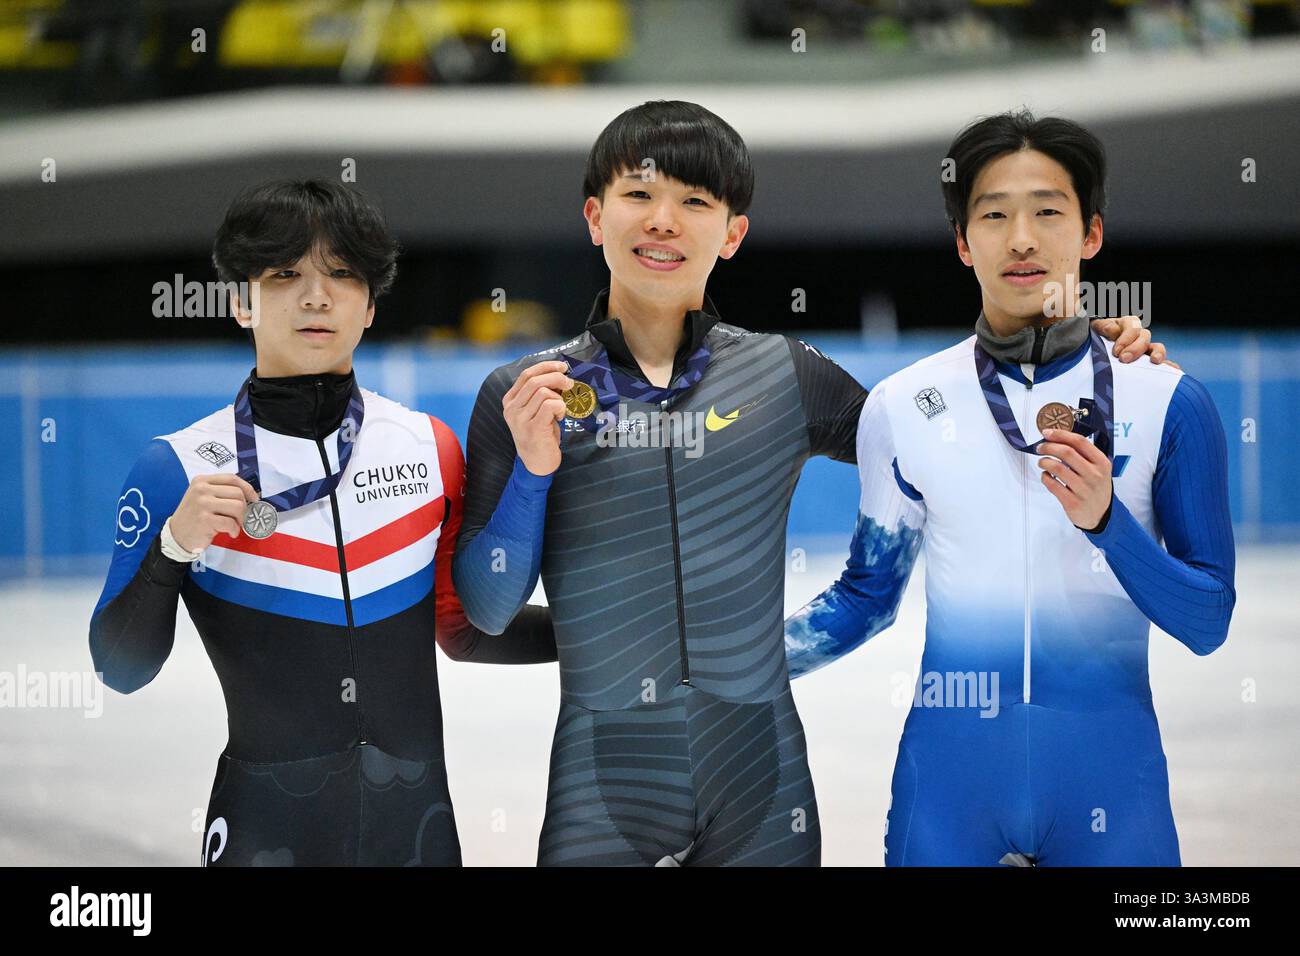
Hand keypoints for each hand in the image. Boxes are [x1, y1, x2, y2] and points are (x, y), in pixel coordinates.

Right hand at [169, 473, 259, 551]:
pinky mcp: (205, 519)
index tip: (254, 499)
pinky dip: (234, 530)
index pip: (232, 478)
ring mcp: (202, 504)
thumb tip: (248, 493)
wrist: (176, 536)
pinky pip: (231, 523)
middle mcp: (201, 489)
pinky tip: (229, 533)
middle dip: (244, 508)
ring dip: (240, 519)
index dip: (247, 488)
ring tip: (234, 525)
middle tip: (239, 518)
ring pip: (237, 506)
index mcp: (202, 481)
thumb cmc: (194, 517)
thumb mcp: (202, 497)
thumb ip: (220, 491)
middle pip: (238, 493)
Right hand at [502, 360, 571, 476]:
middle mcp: (511, 408)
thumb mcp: (535, 411)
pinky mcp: (533, 428)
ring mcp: (520, 419)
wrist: (537, 463)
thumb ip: (540, 393)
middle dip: (556, 377)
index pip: (526, 374)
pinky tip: (560, 417)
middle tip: (570, 384)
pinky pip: (550, 405)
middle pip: (535, 380)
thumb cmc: (540, 435)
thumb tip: (559, 375)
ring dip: (559, 398)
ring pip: (543, 392)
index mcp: (510, 400)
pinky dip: (560, 407)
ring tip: (561, 409)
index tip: (562, 366)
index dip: (546, 366)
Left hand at [1037, 428, 1112, 530]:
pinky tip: (1046, 476)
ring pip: (1057, 468)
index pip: (1080, 442)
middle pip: (1066, 452)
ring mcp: (1084, 489)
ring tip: (1042, 462)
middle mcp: (1094, 475)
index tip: (1047, 432)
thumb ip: (1083, 455)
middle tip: (1040, 447)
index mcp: (1102, 462)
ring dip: (1044, 462)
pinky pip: (1052, 484)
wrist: (1101, 515)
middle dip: (1048, 447)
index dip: (1060, 434)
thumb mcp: (1098, 469)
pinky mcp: (1072, 502)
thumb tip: (1057, 439)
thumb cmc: (1095, 488)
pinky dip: (1045, 477)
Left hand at [1090, 316, 1178, 368]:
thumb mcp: (1097, 329)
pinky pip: (1164, 362)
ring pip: (1157, 347)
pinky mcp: (1148, 362)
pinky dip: (1169, 365)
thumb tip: (1113, 331)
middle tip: (1123, 359)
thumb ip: (1103, 328)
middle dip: (1135, 348)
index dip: (1125, 339)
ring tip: (1155, 361)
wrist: (1096, 348)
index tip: (1116, 352)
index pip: (1132, 327)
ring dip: (1158, 353)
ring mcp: (1146, 349)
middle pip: (1144, 337)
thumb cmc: (1097, 338)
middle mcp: (1139, 336)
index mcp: (1127, 325)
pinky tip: (1173, 369)